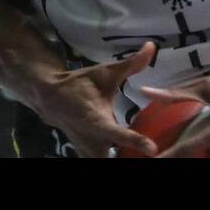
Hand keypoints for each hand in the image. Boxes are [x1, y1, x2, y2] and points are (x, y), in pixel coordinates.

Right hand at [35, 42, 158, 157]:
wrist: (50, 98)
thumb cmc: (80, 84)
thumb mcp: (105, 72)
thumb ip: (130, 64)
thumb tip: (152, 46)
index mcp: (97, 120)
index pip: (117, 134)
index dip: (134, 141)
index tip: (152, 148)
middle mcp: (92, 141)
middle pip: (114, 160)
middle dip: (131, 158)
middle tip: (159, 156)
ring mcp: (87, 152)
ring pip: (108, 163)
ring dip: (126, 159)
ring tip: (153, 156)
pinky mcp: (87, 156)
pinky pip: (103, 162)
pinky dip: (121, 158)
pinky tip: (134, 155)